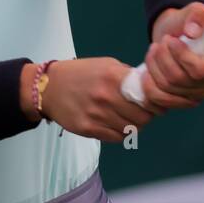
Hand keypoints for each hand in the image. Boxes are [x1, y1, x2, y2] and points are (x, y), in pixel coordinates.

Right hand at [39, 57, 155, 142]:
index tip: (154, 103)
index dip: (155, 103)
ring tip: (128, 118)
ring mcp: (96, 114)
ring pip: (131, 130)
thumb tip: (151, 88)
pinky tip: (116, 124)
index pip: (147, 97)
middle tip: (142, 112)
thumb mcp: (106, 65)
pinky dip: (121, 133)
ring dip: (134, 126)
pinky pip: (116, 138)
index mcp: (113, 77)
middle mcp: (106, 96)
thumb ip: (128, 76)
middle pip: (142, 117)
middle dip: (147, 116)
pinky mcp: (88, 129)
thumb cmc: (81, 73)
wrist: (49, 87)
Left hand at [141, 2, 203, 109]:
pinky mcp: (184, 101)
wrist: (173, 36)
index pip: (199, 71)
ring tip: (154, 51)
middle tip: (160, 43)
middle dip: (163, 59)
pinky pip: (162, 100)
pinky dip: (150, 85)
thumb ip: (197, 15)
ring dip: (154, 68)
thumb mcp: (193, 11)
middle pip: (181, 80)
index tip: (170, 40)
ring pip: (169, 89)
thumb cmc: (187, 24)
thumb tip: (193, 31)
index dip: (181, 57)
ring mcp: (200, 95)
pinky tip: (148, 72)